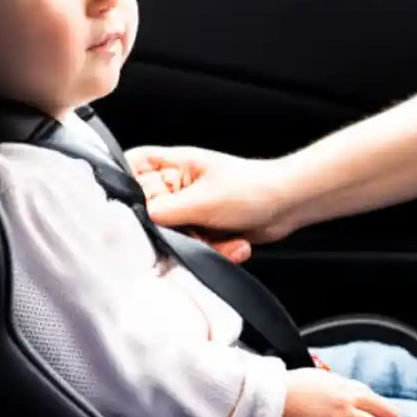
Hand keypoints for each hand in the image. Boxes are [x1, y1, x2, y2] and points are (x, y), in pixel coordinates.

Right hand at [134, 161, 253, 262]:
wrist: (290, 204)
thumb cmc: (253, 188)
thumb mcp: (202, 200)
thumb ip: (164, 212)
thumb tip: (137, 219)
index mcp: (174, 166)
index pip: (133, 169)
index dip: (125, 188)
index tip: (131, 210)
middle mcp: (178, 187)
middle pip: (150, 212)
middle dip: (171, 230)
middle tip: (191, 231)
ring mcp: (191, 209)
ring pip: (173, 236)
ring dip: (199, 244)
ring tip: (222, 237)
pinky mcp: (204, 229)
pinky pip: (195, 248)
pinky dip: (216, 251)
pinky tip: (234, 243)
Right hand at [276, 367, 407, 416]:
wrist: (266, 398)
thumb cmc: (283, 387)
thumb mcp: (311, 377)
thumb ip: (327, 383)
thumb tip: (333, 388)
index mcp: (340, 383)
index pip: (370, 395)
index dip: (383, 408)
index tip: (388, 416)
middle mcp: (346, 398)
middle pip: (382, 412)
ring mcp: (340, 416)